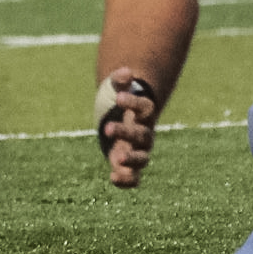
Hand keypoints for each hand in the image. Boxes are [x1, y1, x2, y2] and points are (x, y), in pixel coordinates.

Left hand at [95, 69, 157, 188]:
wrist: (119, 119)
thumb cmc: (119, 101)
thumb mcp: (117, 88)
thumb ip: (120, 81)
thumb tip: (126, 73)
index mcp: (145, 113)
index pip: (145, 107)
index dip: (133, 103)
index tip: (119, 97)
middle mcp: (145, 133)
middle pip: (142, 135)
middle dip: (126, 132)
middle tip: (107, 128)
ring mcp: (138, 150)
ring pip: (142, 158)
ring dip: (131, 159)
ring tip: (116, 159)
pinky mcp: (128, 165)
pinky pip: (134, 177)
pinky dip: (127, 180)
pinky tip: (113, 178)